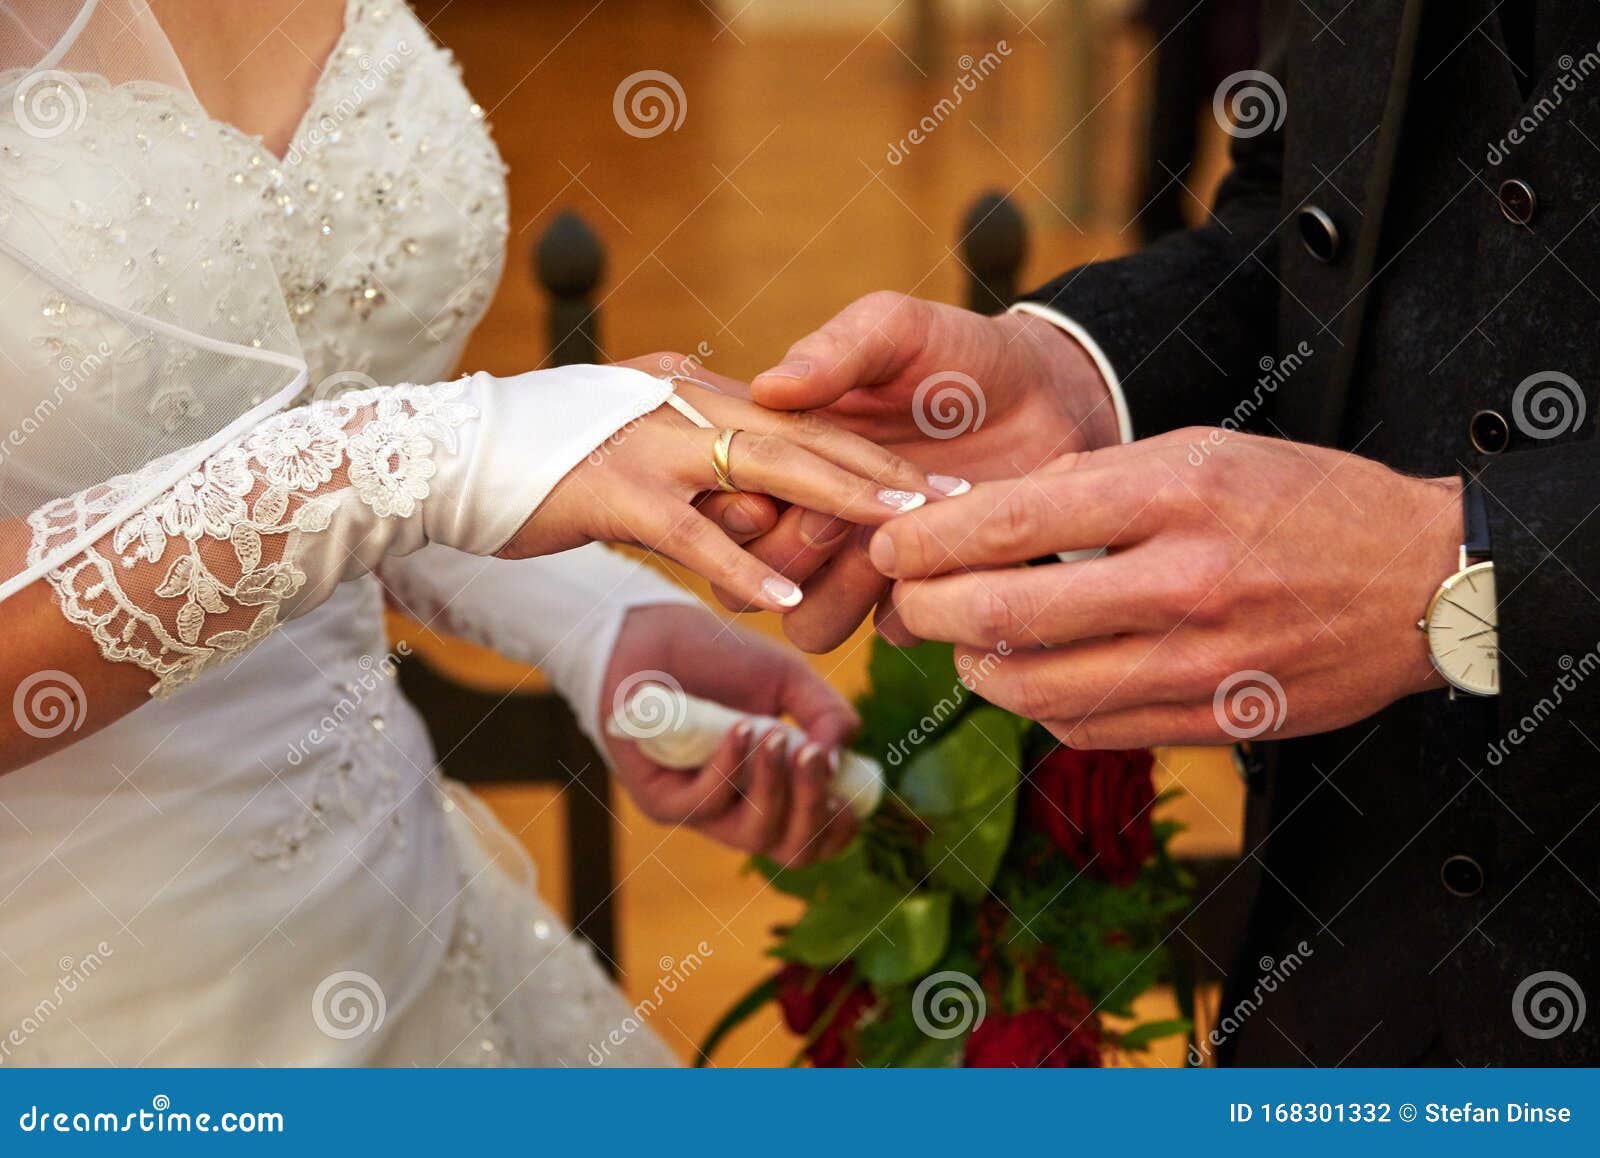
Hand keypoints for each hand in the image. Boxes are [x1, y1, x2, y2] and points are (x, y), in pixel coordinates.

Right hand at [498, 358, 938, 613]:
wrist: (440, 454)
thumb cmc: (535, 461)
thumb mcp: (632, 450)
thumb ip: (696, 471)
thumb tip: (750, 513)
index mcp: (691, 388)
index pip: (798, 418)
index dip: (866, 450)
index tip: (927, 480)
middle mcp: (679, 400)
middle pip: (803, 434)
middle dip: (881, 471)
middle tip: (950, 503)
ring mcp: (648, 441)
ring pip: (764, 469)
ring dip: (839, 503)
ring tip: (903, 536)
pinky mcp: (611, 488)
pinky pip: (691, 530)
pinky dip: (742, 562)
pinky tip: (789, 593)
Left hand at [600, 603, 858, 864]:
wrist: (655, 632)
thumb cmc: (722, 658)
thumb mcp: (789, 680)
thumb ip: (827, 715)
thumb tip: (840, 763)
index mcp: (774, 790)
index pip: (811, 840)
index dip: (837, 832)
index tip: (850, 799)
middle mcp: (738, 810)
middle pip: (790, 849)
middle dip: (813, 808)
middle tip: (817, 758)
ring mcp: (699, 811)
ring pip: (751, 834)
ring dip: (774, 787)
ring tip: (778, 736)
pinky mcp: (660, 801)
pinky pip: (704, 804)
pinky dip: (730, 768)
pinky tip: (741, 729)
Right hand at [730, 294, 1121, 649]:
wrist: (1053, 393)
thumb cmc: (960, 356)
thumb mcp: (896, 332)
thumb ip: (838, 350)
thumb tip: (769, 384)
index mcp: (784, 462)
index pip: (723, 511)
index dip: (738, 511)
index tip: (772, 491)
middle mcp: (813, 523)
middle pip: (749, 583)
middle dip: (792, 551)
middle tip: (841, 517)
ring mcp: (864, 568)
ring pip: (811, 625)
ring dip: (839, 591)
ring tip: (890, 540)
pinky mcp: (920, 596)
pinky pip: (890, 632)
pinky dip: (910, 603)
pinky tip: (945, 554)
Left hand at [867, 429, 1461, 747]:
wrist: (1422, 583)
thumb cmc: (1307, 503)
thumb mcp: (1206, 451)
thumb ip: (1096, 481)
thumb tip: (990, 514)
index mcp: (1177, 495)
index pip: (1010, 522)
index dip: (926, 539)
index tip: (889, 543)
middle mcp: (1184, 584)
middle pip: (1004, 615)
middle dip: (927, 610)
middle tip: (905, 600)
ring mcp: (1199, 665)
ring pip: (1035, 688)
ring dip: (974, 668)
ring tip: (960, 642)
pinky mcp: (1212, 722)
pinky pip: (1089, 729)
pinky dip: (1036, 706)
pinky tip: (1026, 678)